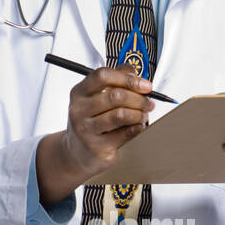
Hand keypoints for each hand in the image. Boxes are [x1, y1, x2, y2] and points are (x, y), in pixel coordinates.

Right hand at [36, 67, 154, 204]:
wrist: (77, 153)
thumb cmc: (90, 122)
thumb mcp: (95, 98)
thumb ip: (114, 81)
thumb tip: (133, 72)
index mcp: (79, 93)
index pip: (103, 76)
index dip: (127, 78)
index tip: (144, 84)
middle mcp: (79, 110)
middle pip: (115, 95)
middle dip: (138, 98)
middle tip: (148, 102)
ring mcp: (86, 130)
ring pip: (121, 115)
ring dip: (139, 114)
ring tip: (143, 115)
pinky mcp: (97, 147)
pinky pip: (125, 134)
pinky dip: (137, 128)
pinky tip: (138, 127)